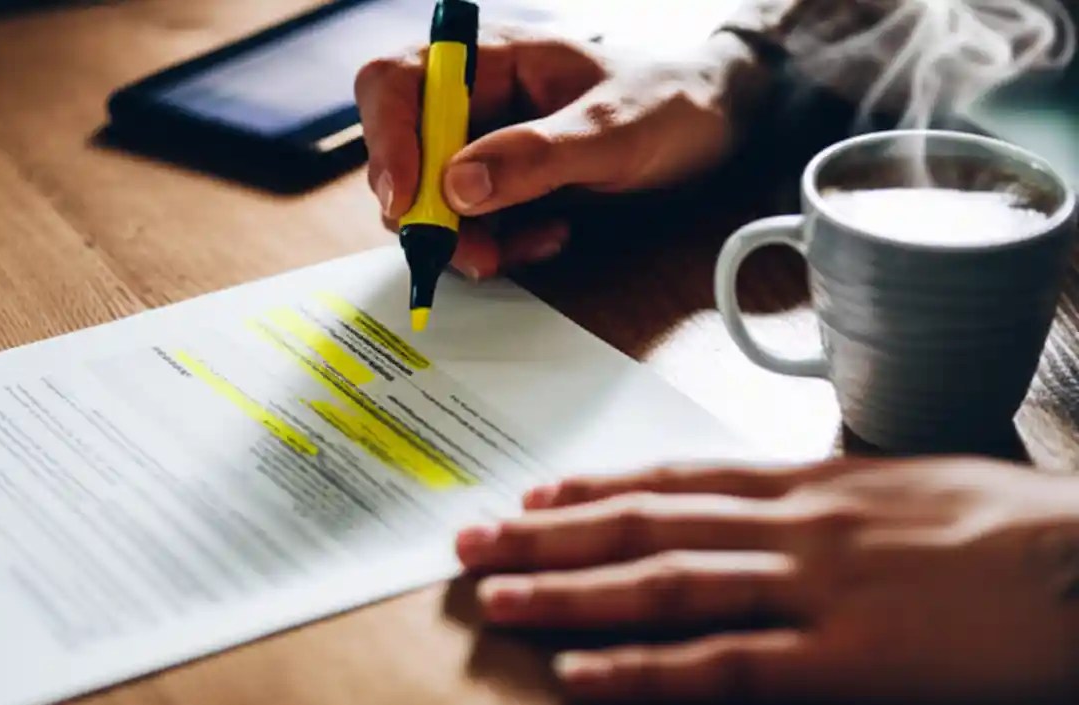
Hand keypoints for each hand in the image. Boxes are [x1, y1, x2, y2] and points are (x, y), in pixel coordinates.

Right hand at [355, 29, 765, 279]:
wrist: (714, 129)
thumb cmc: (671, 104)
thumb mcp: (613, 129)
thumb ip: (538, 155)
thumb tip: (458, 186)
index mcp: (491, 59)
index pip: (396, 83)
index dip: (387, 141)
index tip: (409, 200)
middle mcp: (474, 100)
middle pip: (400, 152)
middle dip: (425, 210)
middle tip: (471, 249)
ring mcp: (483, 146)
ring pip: (428, 200)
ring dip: (462, 238)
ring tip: (522, 247)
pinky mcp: (501, 186)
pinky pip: (466, 225)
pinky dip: (493, 245)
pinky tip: (544, 238)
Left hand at [455, 457, 1078, 704]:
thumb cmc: (1016, 528)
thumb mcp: (911, 488)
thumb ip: (831, 498)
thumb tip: (777, 503)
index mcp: (813, 484)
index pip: (677, 479)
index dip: (597, 488)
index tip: (536, 490)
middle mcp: (793, 525)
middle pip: (645, 524)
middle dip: (550, 531)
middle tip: (474, 534)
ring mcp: (812, 589)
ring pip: (662, 585)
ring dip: (569, 590)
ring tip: (496, 592)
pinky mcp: (843, 662)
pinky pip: (721, 666)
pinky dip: (643, 669)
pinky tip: (580, 673)